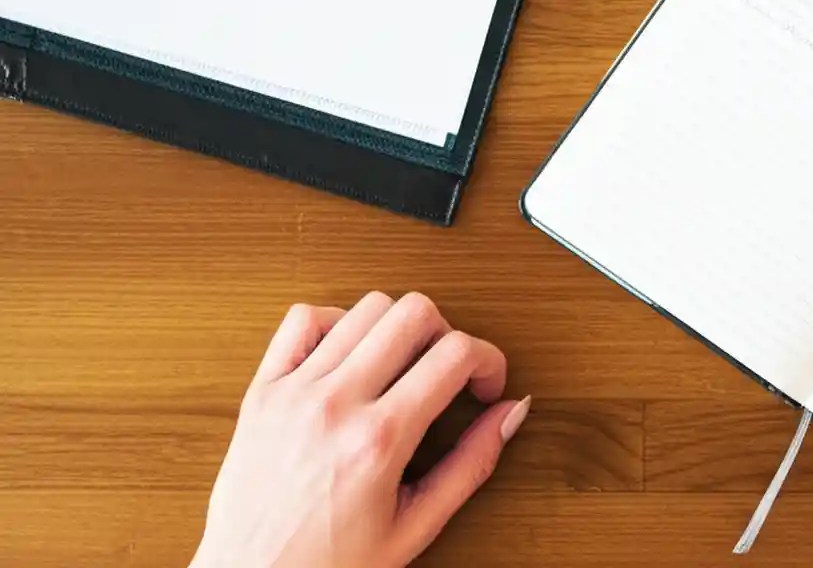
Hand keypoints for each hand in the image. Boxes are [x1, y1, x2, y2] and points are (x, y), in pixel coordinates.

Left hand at [190, 292, 530, 567]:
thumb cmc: (329, 564)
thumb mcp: (417, 525)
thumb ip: (472, 463)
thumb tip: (513, 412)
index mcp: (379, 440)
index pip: (455, 353)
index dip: (488, 360)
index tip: (486, 384)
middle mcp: (335, 404)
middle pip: (413, 312)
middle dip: (448, 334)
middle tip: (447, 373)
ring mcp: (294, 391)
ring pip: (366, 307)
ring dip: (398, 328)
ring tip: (401, 368)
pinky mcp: (262, 389)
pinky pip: (304, 319)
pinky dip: (337, 323)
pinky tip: (351, 357)